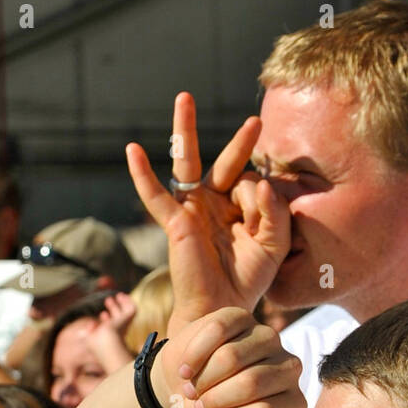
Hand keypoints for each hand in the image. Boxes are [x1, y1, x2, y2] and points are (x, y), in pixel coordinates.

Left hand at [85, 293, 135, 372]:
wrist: (106, 343)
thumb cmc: (96, 344)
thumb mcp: (89, 337)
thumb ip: (89, 330)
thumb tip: (90, 323)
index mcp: (110, 337)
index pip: (111, 326)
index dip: (107, 320)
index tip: (103, 314)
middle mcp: (119, 331)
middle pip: (118, 317)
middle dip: (113, 308)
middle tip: (108, 300)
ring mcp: (124, 325)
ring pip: (126, 313)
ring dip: (122, 303)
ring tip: (119, 295)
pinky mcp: (127, 319)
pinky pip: (131, 309)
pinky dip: (128, 302)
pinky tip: (122, 296)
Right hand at [126, 92, 289, 323]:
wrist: (224, 309)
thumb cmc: (248, 280)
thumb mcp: (274, 243)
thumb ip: (276, 212)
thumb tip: (261, 181)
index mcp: (237, 209)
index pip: (254, 185)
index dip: (263, 199)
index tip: (263, 220)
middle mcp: (214, 204)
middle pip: (224, 163)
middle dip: (240, 143)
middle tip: (256, 121)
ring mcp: (193, 210)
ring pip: (187, 162)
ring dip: (185, 130)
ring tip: (185, 98)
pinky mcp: (176, 222)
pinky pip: (156, 195)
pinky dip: (142, 174)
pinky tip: (131, 150)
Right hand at [163, 307, 304, 407]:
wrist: (186, 388)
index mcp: (293, 404)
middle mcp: (290, 369)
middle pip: (251, 384)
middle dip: (215, 400)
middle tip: (200, 407)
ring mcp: (268, 338)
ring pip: (231, 357)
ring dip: (203, 379)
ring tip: (194, 390)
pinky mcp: (242, 317)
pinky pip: (216, 331)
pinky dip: (193, 355)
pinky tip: (187, 369)